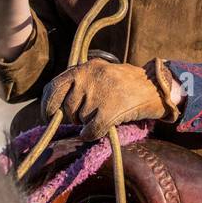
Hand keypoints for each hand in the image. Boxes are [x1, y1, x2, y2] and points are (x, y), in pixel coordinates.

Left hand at [41, 58, 182, 140]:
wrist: (154, 87)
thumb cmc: (125, 82)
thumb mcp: (100, 71)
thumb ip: (78, 81)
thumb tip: (54, 105)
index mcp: (83, 68)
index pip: (53, 88)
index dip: (47, 105)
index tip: (48, 116)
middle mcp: (87, 79)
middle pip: (67, 109)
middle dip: (74, 116)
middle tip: (88, 114)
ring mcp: (97, 95)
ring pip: (79, 121)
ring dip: (88, 122)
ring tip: (104, 112)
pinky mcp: (108, 111)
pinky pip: (90, 131)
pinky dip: (92, 134)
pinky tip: (99, 129)